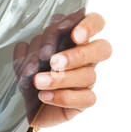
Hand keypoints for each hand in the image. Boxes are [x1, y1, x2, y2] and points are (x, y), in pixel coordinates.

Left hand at [27, 11, 112, 131]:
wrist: (29, 108)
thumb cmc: (32, 79)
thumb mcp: (28, 58)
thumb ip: (35, 45)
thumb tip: (39, 34)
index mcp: (75, 41)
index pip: (95, 23)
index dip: (90, 25)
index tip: (74, 35)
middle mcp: (87, 59)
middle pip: (102, 48)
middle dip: (78, 54)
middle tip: (54, 62)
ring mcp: (88, 80)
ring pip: (88, 75)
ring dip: (60, 78)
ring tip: (38, 81)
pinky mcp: (85, 100)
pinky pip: (84, 98)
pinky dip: (61, 97)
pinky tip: (44, 95)